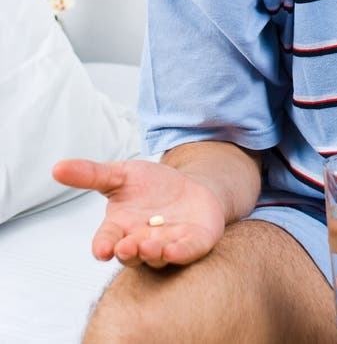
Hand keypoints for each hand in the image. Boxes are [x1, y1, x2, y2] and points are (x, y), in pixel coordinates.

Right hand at [52, 158, 225, 269]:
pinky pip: (185, 252)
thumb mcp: (121, 174)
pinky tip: (174, 250)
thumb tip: (57, 167)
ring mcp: (167, 245)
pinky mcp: (191, 245)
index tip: (102, 249)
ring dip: (152, 253)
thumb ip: (91, 174)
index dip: (103, 246)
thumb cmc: (151, 186)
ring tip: (149, 245)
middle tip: (125, 246)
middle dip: (127, 252)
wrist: (191, 188)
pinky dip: (179, 253)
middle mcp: (141, 241)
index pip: (106, 240)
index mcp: (120, 227)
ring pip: (156, 257)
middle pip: (130, 254)